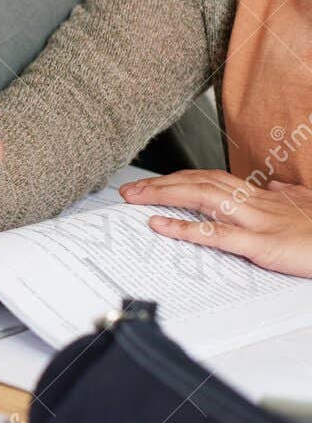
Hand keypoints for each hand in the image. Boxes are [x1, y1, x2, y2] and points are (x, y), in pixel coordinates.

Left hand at [120, 170, 311, 276]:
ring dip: (163, 196)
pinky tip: (160, 226)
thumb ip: (287, 195)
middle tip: (128, 190)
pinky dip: (185, 228)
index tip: (152, 183)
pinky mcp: (262, 244)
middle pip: (199, 182)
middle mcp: (255, 202)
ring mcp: (257, 220)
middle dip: (160, 184)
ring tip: (134, 199)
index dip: (179, 178)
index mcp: (262, 195)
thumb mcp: (306, 205)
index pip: (211, 178)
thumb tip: (275, 185)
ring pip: (202, 198)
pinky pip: (217, 233)